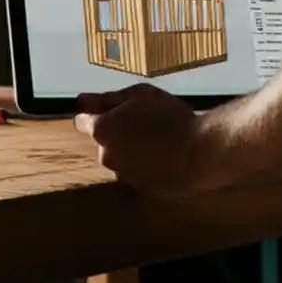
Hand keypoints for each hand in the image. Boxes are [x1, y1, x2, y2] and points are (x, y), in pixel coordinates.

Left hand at [74, 84, 217, 194]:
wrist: (200, 152)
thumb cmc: (170, 118)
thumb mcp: (139, 94)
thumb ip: (106, 98)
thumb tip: (82, 100)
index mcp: (102, 130)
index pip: (83, 121)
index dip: (97, 112)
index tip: (112, 108)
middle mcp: (106, 156)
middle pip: (104, 140)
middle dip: (117, 130)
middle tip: (145, 120)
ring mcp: (123, 174)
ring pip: (121, 156)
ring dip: (132, 148)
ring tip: (159, 137)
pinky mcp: (139, 187)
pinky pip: (137, 170)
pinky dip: (145, 163)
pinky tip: (165, 153)